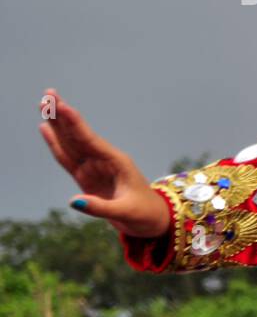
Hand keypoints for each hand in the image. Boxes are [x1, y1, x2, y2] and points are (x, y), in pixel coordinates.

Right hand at [37, 88, 171, 237]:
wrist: (152, 220)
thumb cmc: (143, 214)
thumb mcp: (125, 212)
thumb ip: (100, 207)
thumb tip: (73, 201)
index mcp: (116, 162)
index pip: (90, 139)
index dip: (74, 123)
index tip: (62, 105)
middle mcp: (103, 160)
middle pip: (78, 135)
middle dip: (63, 116)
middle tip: (48, 95)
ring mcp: (94, 167)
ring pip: (71, 142)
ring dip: (57, 125)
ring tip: (44, 105)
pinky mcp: (86, 177)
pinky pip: (67, 158)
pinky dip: (56, 144)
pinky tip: (46, 129)